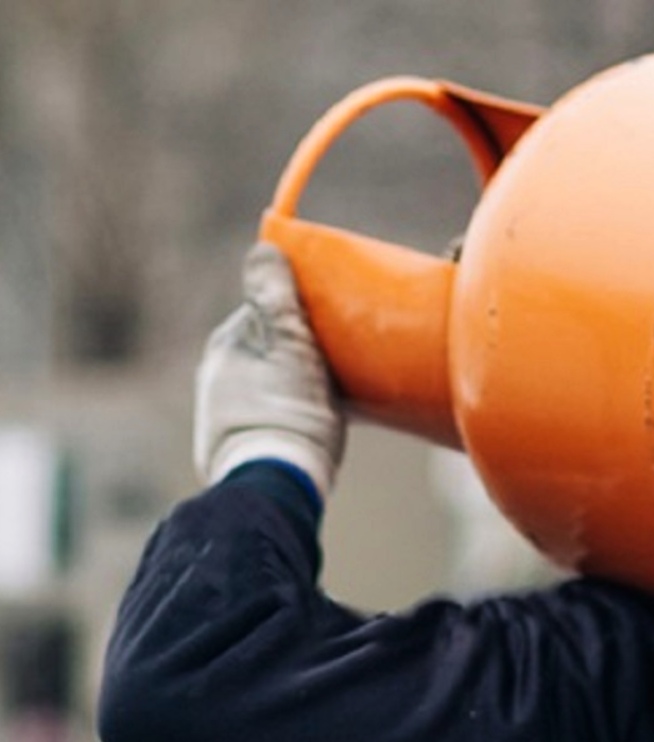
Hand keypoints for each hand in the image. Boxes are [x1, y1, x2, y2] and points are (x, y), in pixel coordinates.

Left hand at [193, 243, 345, 499]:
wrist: (273, 482)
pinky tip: (312, 424)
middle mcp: (215, 376)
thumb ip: (275, 295)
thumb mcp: (289, 342)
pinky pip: (268, 414)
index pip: (269, 311)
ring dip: (293, 384)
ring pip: (268, 383)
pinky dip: (288, 413)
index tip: (332, 325)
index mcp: (225, 345)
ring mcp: (221, 413)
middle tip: (338, 362)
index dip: (303, 315)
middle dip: (298, 350)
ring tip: (329, 398)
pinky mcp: (234, 446)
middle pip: (268, 348)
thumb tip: (262, 247)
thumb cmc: (287, 408)